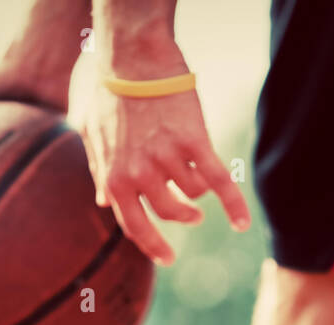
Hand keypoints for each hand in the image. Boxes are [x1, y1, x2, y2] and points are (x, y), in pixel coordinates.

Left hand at [82, 42, 249, 264]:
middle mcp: (140, 174)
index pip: (136, 227)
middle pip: (170, 213)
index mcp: (114, 178)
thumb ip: (99, 172)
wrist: (132, 57)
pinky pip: (218, 182)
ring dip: (198, 191)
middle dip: (184, 216)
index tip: (167, 258)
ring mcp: (168, 159)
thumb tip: (103, 204)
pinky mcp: (194, 143)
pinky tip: (241, 223)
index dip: (153, 246)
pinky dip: (233, 205)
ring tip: (198, 180)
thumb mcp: (91, 136)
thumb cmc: (108, 93)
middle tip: (192, 216)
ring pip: (194, 192)